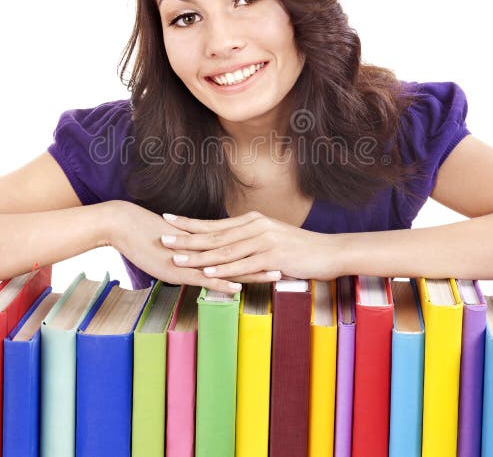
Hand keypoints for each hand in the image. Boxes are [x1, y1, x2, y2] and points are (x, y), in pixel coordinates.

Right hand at [105, 201, 279, 292]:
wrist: (124, 224)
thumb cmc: (146, 237)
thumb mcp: (176, 248)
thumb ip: (192, 254)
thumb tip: (205, 260)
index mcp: (206, 241)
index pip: (240, 246)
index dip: (262, 249)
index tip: (284, 252)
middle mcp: (205, 247)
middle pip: (243, 253)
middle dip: (268, 259)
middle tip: (293, 262)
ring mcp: (194, 257)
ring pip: (230, 265)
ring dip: (255, 271)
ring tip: (280, 275)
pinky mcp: (180, 267)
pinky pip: (205, 275)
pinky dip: (223, 281)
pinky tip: (240, 287)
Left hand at [159, 210, 340, 281]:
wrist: (329, 252)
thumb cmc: (301, 250)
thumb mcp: (272, 240)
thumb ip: (250, 242)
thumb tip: (229, 248)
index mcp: (252, 221)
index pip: (214, 223)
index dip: (190, 222)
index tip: (168, 219)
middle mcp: (255, 226)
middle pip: (214, 234)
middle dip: (186, 237)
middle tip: (163, 237)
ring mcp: (264, 240)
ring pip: (225, 250)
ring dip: (199, 255)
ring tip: (177, 257)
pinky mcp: (273, 256)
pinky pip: (243, 264)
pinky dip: (223, 269)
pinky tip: (207, 272)